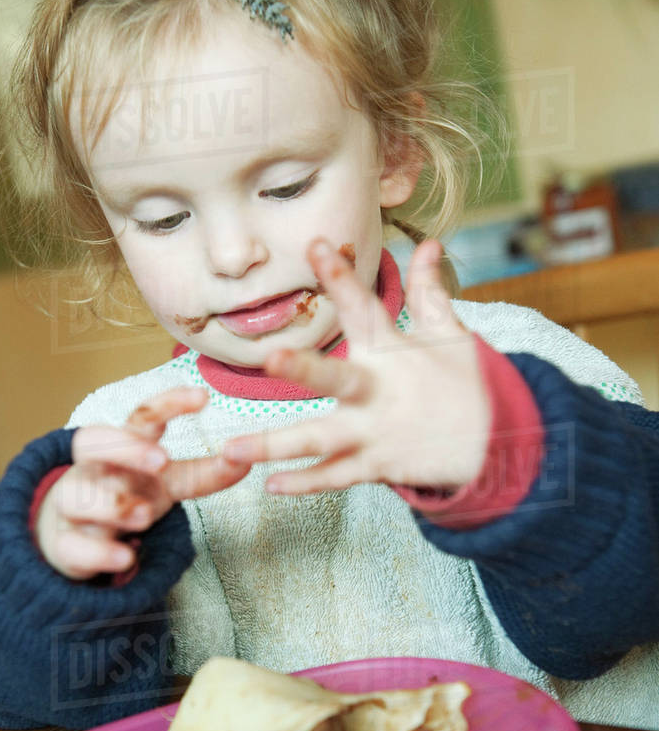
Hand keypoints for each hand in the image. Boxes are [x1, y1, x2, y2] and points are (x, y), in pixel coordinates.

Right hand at [36, 387, 248, 579]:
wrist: (76, 537)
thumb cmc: (127, 496)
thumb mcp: (168, 483)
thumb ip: (205, 473)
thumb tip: (247, 460)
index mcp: (122, 447)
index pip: (140, 416)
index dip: (169, 404)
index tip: (204, 397)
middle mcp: (93, 470)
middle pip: (92, 443)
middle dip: (125, 448)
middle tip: (161, 460)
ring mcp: (73, 507)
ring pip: (77, 497)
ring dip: (112, 505)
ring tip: (144, 516)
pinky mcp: (65, 545)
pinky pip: (72, 546)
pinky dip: (98, 553)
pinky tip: (125, 558)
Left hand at [222, 238, 490, 493]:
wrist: (497, 443)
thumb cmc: (466, 383)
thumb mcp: (450, 334)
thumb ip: (429, 292)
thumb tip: (430, 244)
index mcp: (391, 352)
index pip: (362, 308)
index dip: (341, 276)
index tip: (317, 245)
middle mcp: (377, 391)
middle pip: (337, 378)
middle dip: (305, 367)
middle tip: (272, 356)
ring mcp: (374, 432)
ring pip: (320, 439)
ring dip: (275, 445)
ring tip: (232, 449)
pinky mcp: (378, 464)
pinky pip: (336, 477)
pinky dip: (306, 483)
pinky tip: (271, 486)